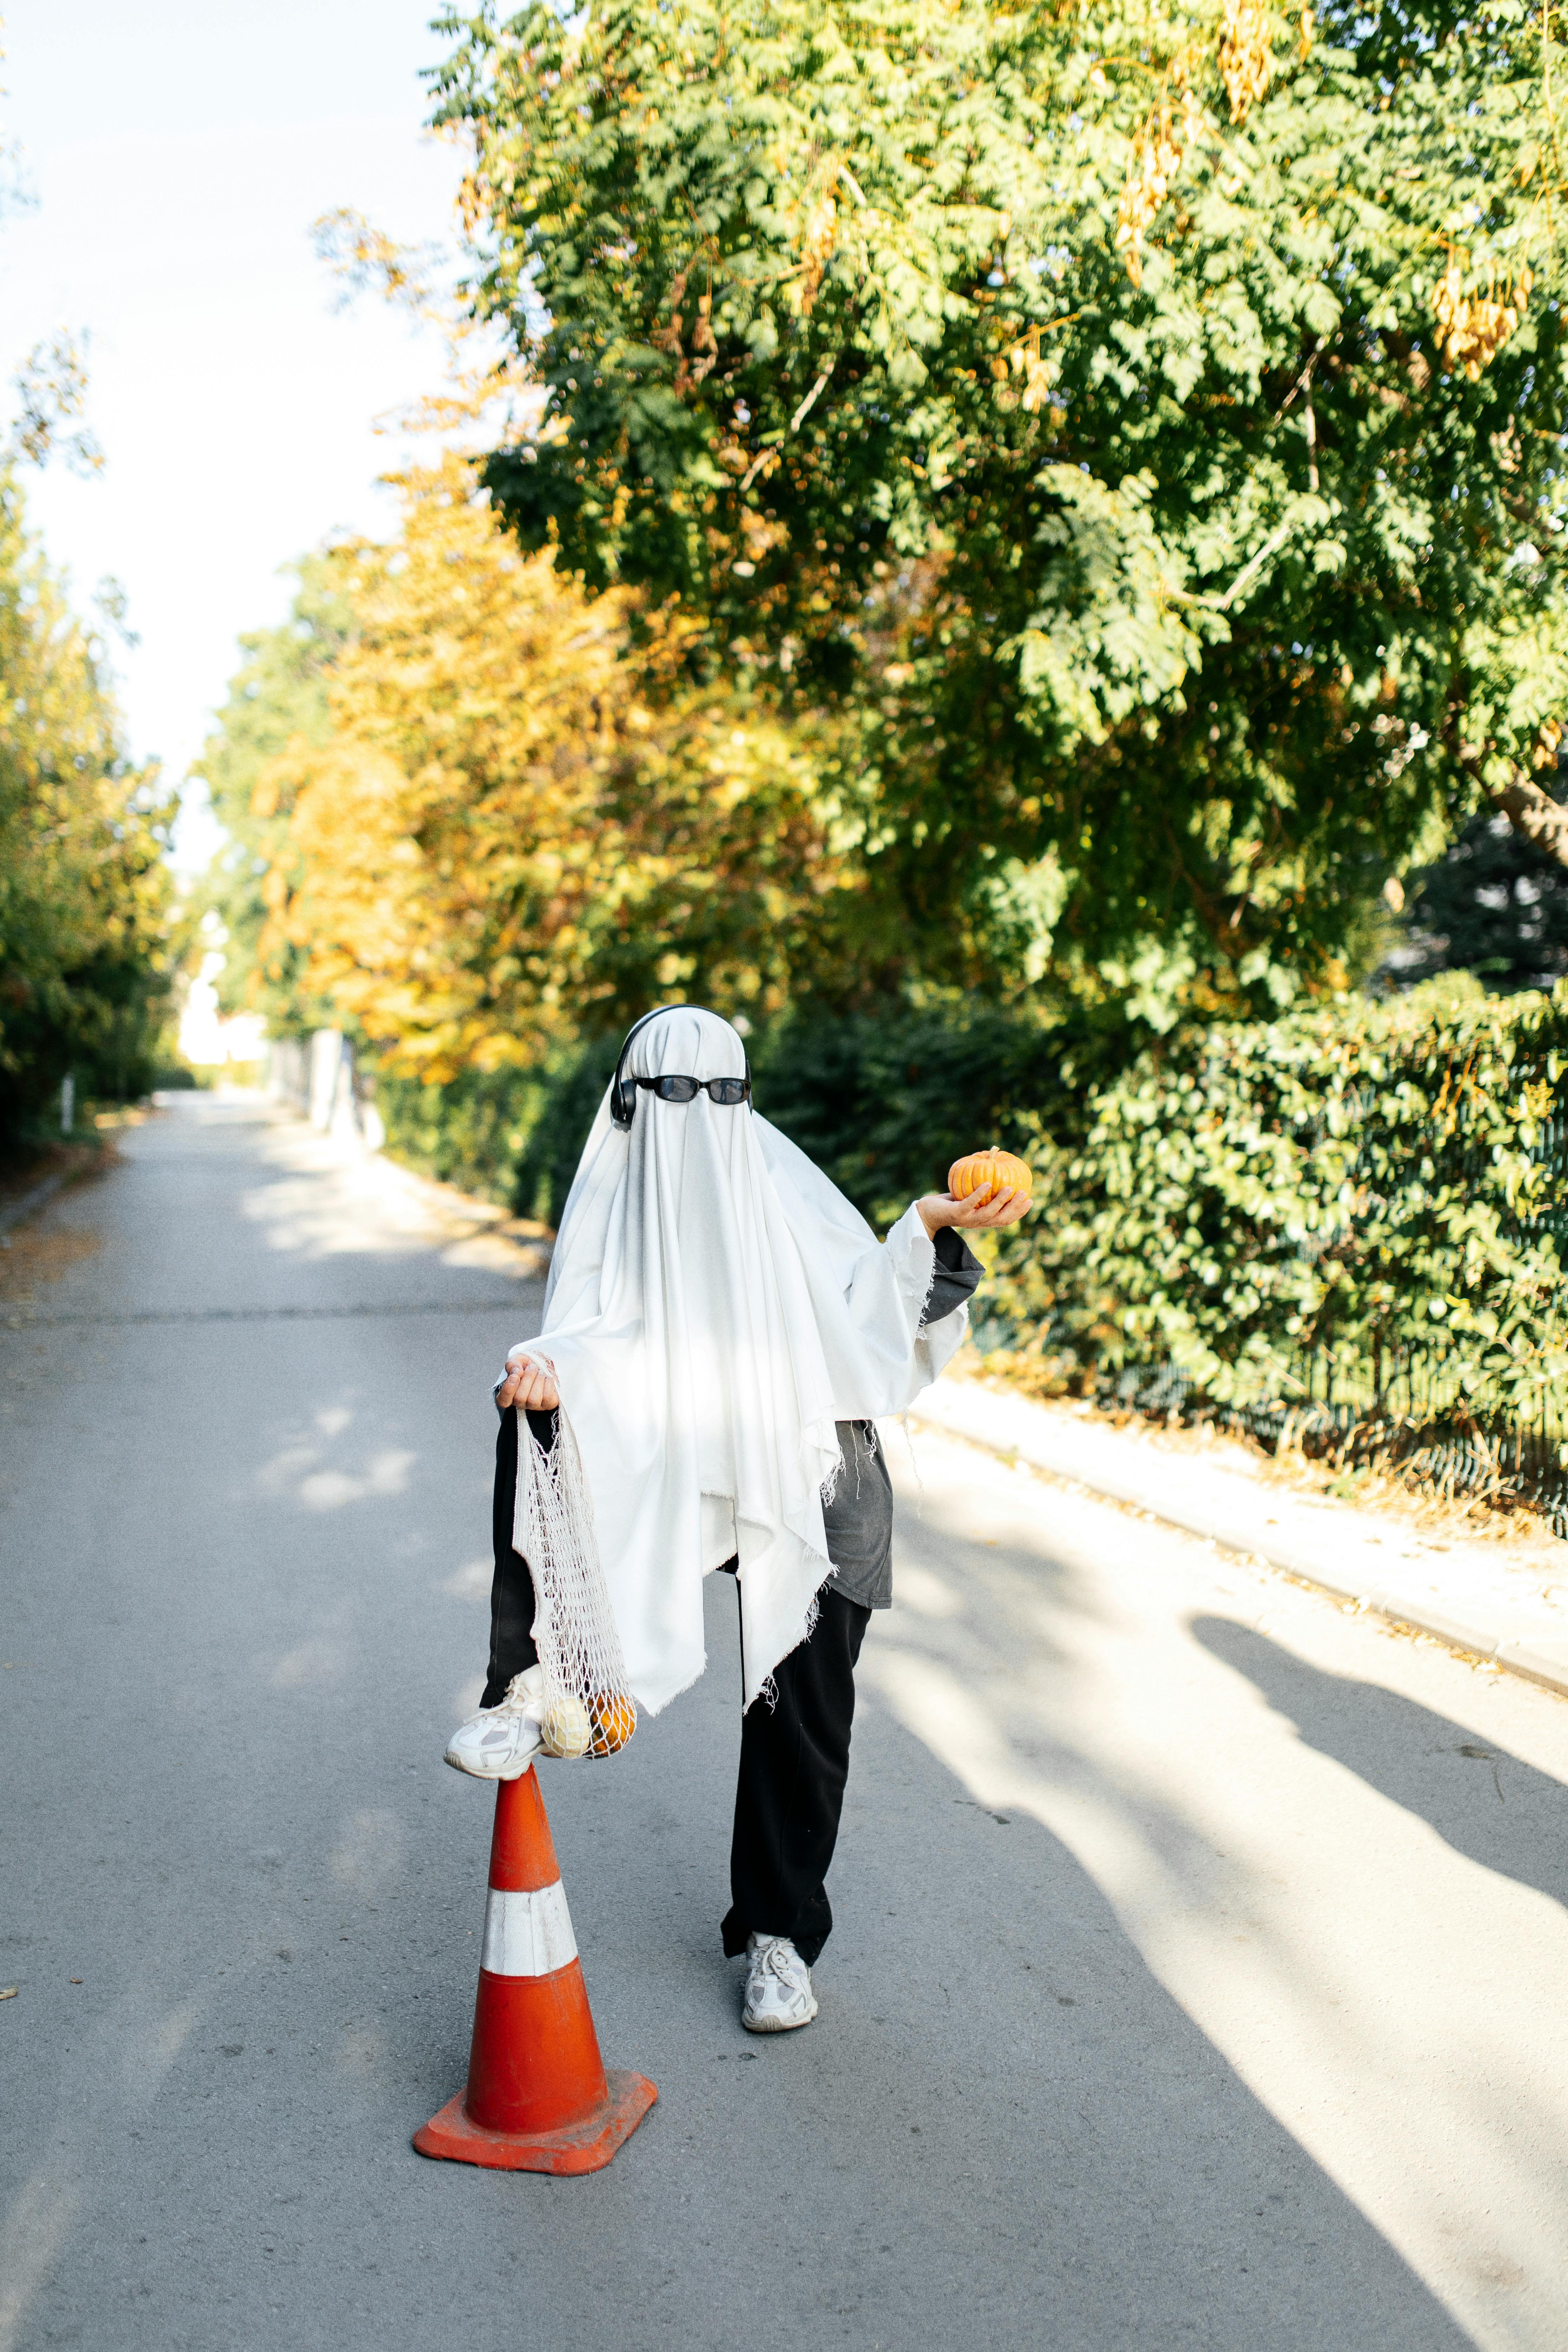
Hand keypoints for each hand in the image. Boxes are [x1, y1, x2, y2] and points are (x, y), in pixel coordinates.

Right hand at [497, 1350, 559, 1411]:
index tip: (515, 1376)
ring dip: (538, 1380)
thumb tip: (517, 1371)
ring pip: (534, 1400)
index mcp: (509, 1394)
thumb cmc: (529, 1365)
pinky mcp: (549, 1404)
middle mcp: (520, 1403)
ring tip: (540, 1372)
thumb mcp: (518, 1360)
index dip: (508, 1390)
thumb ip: (513, 1364)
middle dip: (528, 1378)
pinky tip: (547, 1378)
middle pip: (520, 1398)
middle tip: (532, 1367)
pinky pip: (548, 1398)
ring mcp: (535, 1405)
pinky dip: (548, 1384)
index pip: (503, 1401)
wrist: (546, 1363)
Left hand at [917, 1185, 1031, 1239]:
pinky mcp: (957, 1213)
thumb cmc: (951, 1202)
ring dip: (1001, 1201)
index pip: (1006, 1220)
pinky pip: (970, 1203)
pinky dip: (979, 1194)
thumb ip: (984, 1192)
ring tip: (1009, 1187)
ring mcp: (968, 1220)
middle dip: (1015, 1208)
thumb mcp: (970, 1197)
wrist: (928, 1212)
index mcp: (984, 1221)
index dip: (1019, 1213)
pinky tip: (986, 1183)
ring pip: (988, 1213)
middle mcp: (978, 1223)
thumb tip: (998, 1171)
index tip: (1030, 1200)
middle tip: (1024, 1193)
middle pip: (1001, 1219)